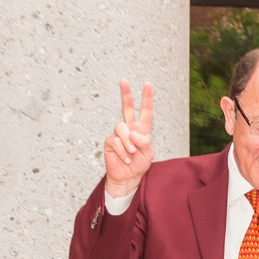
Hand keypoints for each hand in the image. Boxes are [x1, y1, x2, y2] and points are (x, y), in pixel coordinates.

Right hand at [103, 80, 155, 198]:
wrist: (128, 177)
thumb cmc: (139, 164)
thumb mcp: (149, 153)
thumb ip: (145, 142)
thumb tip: (134, 133)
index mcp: (142, 129)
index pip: (145, 110)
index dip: (146, 97)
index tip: (147, 84)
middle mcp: (129, 128)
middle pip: (126, 108)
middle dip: (126, 94)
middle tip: (124, 81)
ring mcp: (118, 135)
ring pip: (122, 128)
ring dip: (129, 143)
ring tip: (132, 153)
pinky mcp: (109, 142)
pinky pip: (115, 141)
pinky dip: (123, 151)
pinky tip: (126, 159)